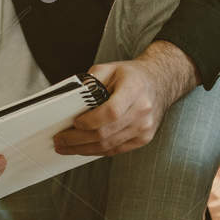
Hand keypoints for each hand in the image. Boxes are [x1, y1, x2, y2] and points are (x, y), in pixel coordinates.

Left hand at [54, 40, 196, 156]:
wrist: (161, 82)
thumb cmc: (132, 75)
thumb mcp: (110, 68)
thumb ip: (90, 81)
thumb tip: (70, 99)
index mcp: (135, 90)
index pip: (111, 112)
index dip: (90, 121)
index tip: (73, 123)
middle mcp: (142, 112)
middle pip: (106, 133)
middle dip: (78, 139)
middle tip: (59, 140)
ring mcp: (145, 128)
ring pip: (109, 146)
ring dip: (83, 149)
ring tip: (65, 147)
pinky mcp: (143, 139)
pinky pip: (116, 150)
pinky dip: (97, 151)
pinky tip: (82, 148)